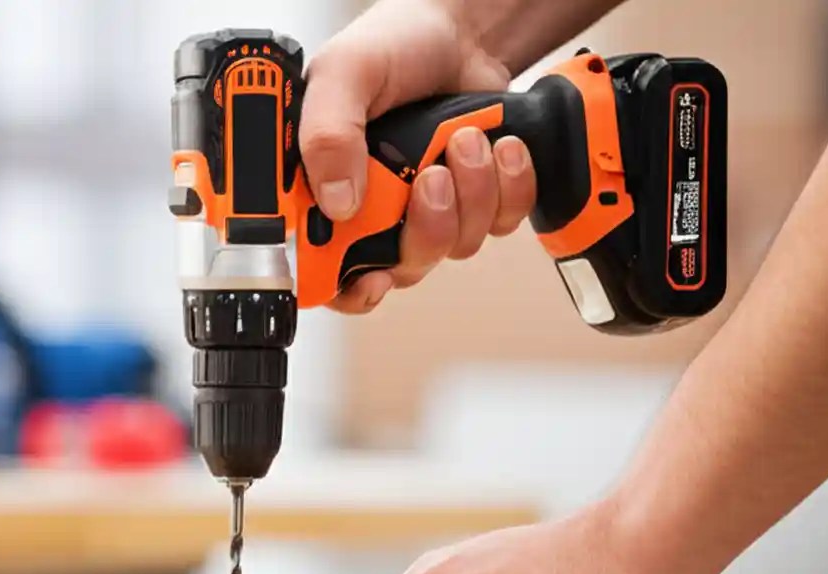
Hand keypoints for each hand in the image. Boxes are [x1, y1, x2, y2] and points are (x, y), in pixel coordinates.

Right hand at [301, 0, 537, 312]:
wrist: (462, 31)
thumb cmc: (393, 45)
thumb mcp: (345, 74)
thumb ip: (327, 134)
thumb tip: (337, 202)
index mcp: (323, 188)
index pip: (319, 268)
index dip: (341, 287)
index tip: (369, 279)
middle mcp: (371, 210)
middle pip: (395, 268)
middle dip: (425, 227)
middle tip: (431, 176)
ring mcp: (423, 210)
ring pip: (451, 247)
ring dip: (470, 194)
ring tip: (465, 138)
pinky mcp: (474, 202)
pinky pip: (498, 225)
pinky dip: (508, 187)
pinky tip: (499, 147)